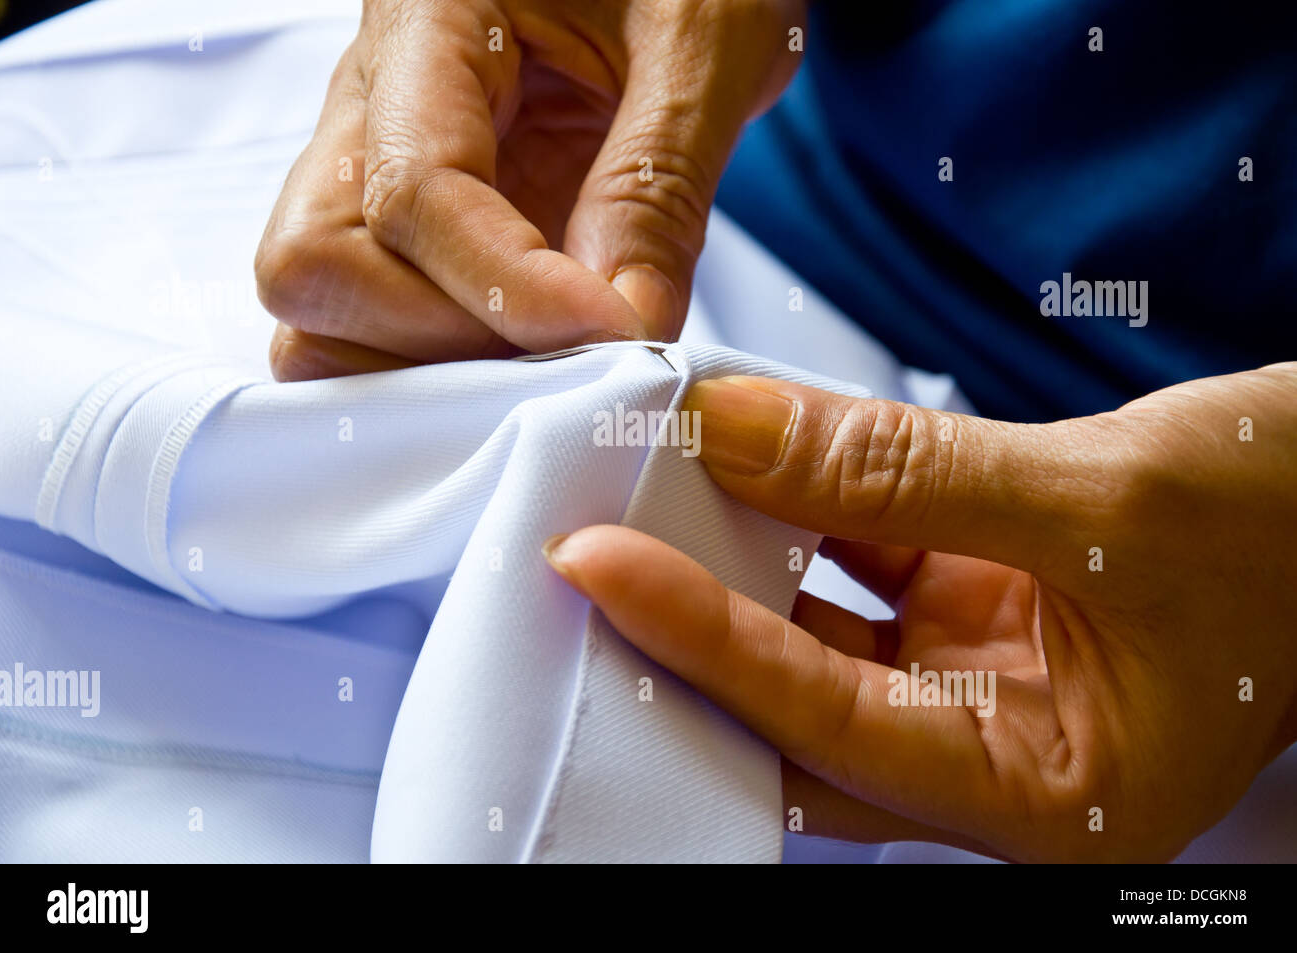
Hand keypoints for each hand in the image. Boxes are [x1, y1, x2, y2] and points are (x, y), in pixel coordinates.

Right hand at [255, 0, 804, 380]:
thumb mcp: (702, 48)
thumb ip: (657, 190)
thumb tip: (623, 333)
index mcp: (427, 17)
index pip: (412, 192)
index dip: (503, 290)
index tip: (610, 331)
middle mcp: (373, 99)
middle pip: (312, 266)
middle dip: (436, 340)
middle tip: (567, 350)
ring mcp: (379, 166)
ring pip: (321, 309)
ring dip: (428, 365)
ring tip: (552, 359)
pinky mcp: (412, 224)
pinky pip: (372, 322)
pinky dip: (440, 365)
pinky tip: (531, 359)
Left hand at [543, 365, 1296, 860]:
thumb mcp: (1106, 502)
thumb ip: (905, 469)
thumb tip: (734, 427)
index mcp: (1044, 799)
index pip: (825, 729)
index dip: (704, 643)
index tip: (599, 565)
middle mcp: (996, 755)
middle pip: (801, 703)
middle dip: (697, 620)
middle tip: (594, 540)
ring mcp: (980, 681)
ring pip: (823, 626)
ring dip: (743, 550)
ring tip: (651, 484)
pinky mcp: (976, 609)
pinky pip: (864, 561)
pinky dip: (809, 504)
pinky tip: (754, 448)